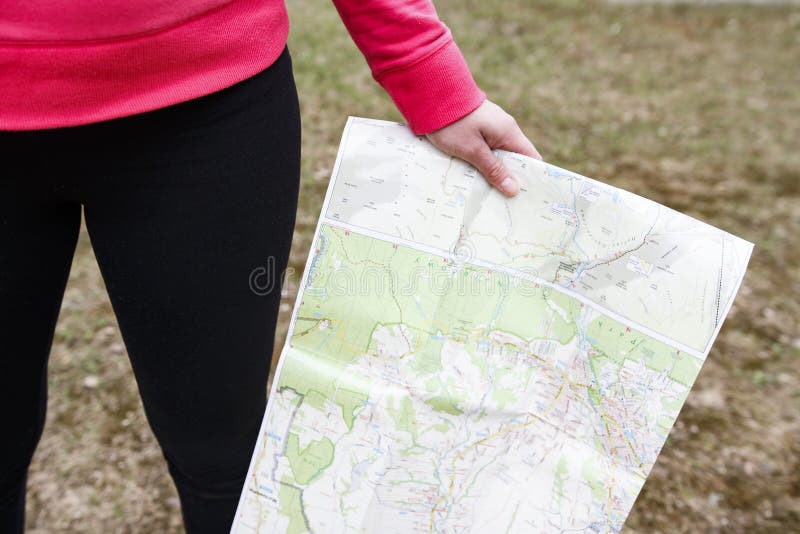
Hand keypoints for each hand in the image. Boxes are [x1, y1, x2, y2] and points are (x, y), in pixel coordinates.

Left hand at [426, 100, 540, 196]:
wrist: (431, 94)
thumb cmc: (453, 123)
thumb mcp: (472, 150)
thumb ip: (493, 169)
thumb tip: (514, 190)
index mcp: (509, 132)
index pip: (531, 158)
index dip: (531, 178)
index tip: (527, 197)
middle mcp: (504, 128)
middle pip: (514, 159)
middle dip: (509, 179)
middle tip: (503, 203)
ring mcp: (491, 127)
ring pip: (498, 156)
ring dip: (493, 172)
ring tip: (487, 195)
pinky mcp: (478, 127)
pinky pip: (486, 149)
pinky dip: (482, 162)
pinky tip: (473, 176)